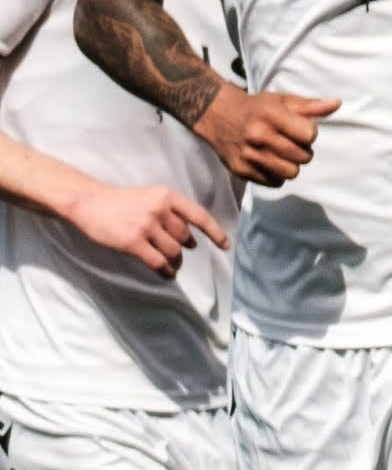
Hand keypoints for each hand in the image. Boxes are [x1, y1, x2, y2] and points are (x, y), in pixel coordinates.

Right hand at [64, 178, 220, 275]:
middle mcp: (160, 209)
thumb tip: (190, 237)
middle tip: (177, 253)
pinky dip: (165, 271)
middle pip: (185, 238)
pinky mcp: (133, 242)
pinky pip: (158, 262)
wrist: (89, 202)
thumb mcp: (151, 196)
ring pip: (173, 252)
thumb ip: (171, 211)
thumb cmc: (121, 201)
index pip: (199, 216)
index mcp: (168, 196)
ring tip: (171, 265)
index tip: (225, 245)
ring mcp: (146, 226)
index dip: (215, 232)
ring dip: (175, 262)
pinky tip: (165, 274)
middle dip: (183, 248)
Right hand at [199, 87, 335, 188]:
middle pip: (303, 157)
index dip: (309, 133)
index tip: (299, 129)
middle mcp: (257, 135)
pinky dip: (275, 174)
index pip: (309, 135)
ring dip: (290, 165)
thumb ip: (310, 105)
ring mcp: (248, 155)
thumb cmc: (257, 108)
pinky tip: (267, 161)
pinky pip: (274, 182)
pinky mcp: (240, 170)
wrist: (218, 116)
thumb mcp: (282, 100)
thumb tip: (336, 104)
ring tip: (280, 153)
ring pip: (290, 173)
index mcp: (270, 115)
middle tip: (289, 142)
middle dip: (302, 151)